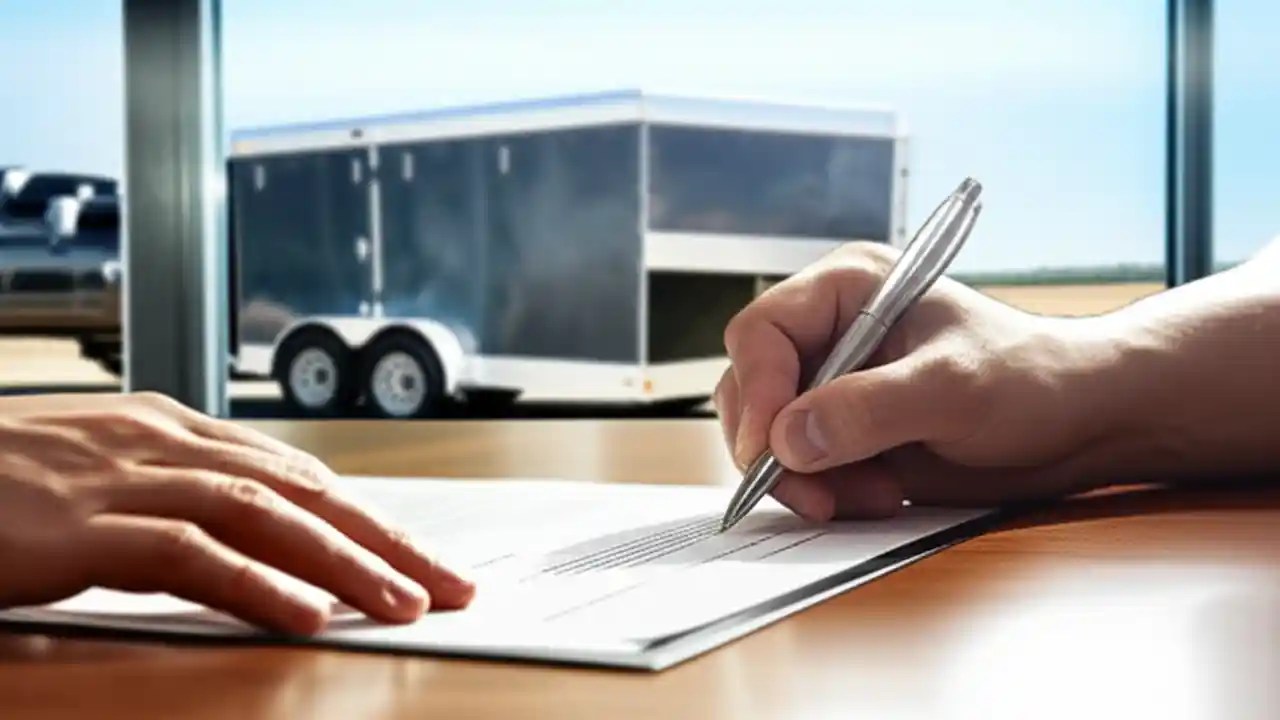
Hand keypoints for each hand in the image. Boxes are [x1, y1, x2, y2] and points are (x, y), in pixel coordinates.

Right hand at [0, 392, 474, 633]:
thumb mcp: (102, 481)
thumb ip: (177, 499)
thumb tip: (254, 540)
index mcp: (173, 430)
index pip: (297, 475)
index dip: (366, 518)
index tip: (419, 556)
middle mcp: (163, 443)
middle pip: (302, 491)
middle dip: (385, 539)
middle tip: (449, 583)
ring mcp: (123, 477)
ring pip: (264, 517)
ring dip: (343, 563)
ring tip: (404, 604)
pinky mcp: (81, 524)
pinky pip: (188, 554)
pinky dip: (254, 584)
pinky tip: (306, 616)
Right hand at [716, 242, 1128, 520]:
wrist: (1077, 423)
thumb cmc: (1031, 379)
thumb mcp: (953, 389)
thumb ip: (869, 409)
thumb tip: (788, 439)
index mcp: (846, 289)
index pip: (760, 332)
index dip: (759, 390)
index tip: (772, 449)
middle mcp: (829, 332)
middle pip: (752, 390)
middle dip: (778, 448)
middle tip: (820, 493)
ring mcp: (834, 385)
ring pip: (770, 437)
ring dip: (807, 479)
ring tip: (877, 494)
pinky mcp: (845, 433)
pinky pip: (800, 468)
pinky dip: (828, 493)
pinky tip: (882, 496)